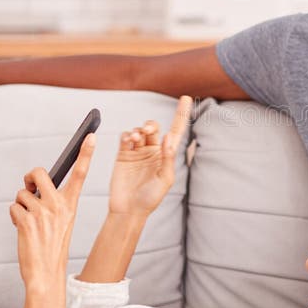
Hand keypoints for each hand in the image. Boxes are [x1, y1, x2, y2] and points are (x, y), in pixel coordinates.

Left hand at [9, 135, 95, 291]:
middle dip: (30, 178)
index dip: (86, 153)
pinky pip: (13, 207)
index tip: (91, 136)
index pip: (80, 174)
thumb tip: (35, 188)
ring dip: (20, 205)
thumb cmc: (52, 247)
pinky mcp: (26, 220)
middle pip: (38, 173)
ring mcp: (42, 212)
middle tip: (31, 188)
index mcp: (71, 204)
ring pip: (22, 194)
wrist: (46, 272)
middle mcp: (58, 205)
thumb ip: (53, 202)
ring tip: (29, 221)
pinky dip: (13, 216)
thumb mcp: (63, 221)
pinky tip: (22, 228)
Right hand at [108, 95, 191, 216]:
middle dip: (150, 125)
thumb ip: (168, 158)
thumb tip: (168, 138)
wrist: (128, 210)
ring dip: (138, 131)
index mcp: (166, 155)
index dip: (180, 114)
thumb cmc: (150, 198)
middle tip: (148, 131)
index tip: (185, 98)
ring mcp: (137, 152)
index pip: (175, 131)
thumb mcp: (165, 180)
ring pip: (139, 131)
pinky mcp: (123, 155)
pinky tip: (129, 141)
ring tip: (135, 140)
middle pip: (153, 128)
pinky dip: (127, 135)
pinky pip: (125, 138)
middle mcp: (152, 151)